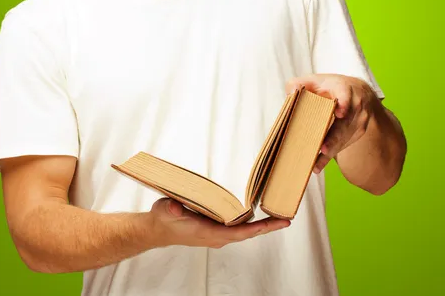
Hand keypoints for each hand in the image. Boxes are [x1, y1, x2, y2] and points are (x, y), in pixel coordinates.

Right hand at [149, 198, 289, 248]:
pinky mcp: (216, 229)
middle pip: (247, 233)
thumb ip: (171, 209)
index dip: (257, 228)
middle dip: (267, 227)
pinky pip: (239, 227)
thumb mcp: (165, 210)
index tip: (273, 224)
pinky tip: (260, 215)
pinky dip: (252, 223)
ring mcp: (217, 233)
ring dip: (262, 225)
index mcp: (209, 232)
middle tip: (287, 220)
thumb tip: (175, 208)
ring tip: (280, 217)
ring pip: (244, 231)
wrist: (157, 229)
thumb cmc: (164, 219)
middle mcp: (217, 236)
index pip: (238, 232)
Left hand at [286, 74, 377, 173]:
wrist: (357, 93)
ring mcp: (359, 120)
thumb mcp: (317, 80)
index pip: (346, 95)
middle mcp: (356, 105)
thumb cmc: (331, 87)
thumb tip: (291, 92)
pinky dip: (331, 155)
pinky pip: (344, 145)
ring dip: (331, 151)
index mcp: (345, 89)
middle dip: (335, 137)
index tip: (340, 112)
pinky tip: (317, 165)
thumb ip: (301, 83)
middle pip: (345, 123)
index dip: (344, 103)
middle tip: (324, 148)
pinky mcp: (357, 132)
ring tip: (315, 163)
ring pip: (345, 137)